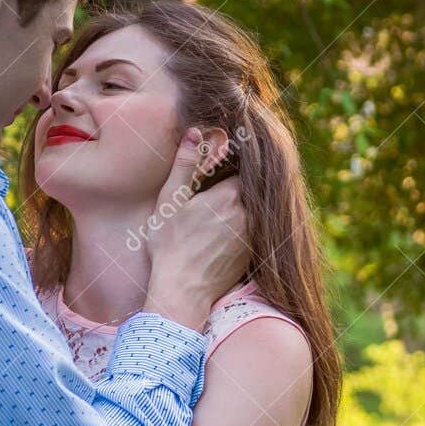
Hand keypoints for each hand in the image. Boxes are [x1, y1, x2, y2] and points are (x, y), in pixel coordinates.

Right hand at [144, 128, 250, 330]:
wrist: (182, 292)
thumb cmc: (170, 246)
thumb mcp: (170, 201)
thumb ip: (185, 166)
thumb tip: (195, 133)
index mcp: (229, 195)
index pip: (242, 168)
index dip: (232, 166)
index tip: (220, 167)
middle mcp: (248, 214)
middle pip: (250, 188)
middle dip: (238, 185)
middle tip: (217, 189)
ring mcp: (253, 236)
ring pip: (253, 210)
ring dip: (242, 207)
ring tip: (218, 213)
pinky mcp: (253, 254)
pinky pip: (254, 231)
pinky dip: (243, 227)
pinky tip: (223, 234)